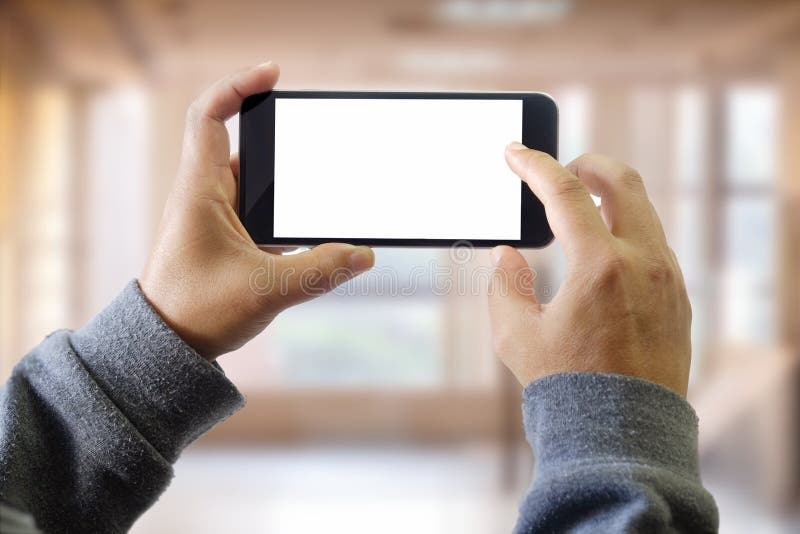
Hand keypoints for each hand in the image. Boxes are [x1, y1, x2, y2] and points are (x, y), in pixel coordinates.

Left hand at [140, 62, 374, 359]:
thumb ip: (321, 270)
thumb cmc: (196, 312)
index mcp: (201, 191)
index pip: (211, 117)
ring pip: (260, 187)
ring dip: (290, 190)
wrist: (166, 347)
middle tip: (323, 148)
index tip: (274, 76)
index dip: (239, 86)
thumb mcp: (267, 289)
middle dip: (287, 149)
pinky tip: (313, 236)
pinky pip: (262, 215)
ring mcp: (217, 218)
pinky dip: (287, 217)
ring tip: (325, 198)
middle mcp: (207, 196)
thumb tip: (364, 254)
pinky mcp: (228, 240)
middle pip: (249, 151)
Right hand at [489, 143, 690, 395]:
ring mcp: (667, 279)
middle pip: (623, 182)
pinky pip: (653, 245)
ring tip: (580, 208)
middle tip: (562, 168)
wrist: (623, 434)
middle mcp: (643, 263)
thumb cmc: (567, 387)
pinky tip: (603, 251)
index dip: (535, 165)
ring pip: (643, 212)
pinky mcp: (678, 298)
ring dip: (610, 199)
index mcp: (600, 266)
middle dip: (588, 163)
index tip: (515, 152)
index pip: (565, 193)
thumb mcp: (516, 335)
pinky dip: (626, 231)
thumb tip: (508, 256)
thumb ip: (505, 284)